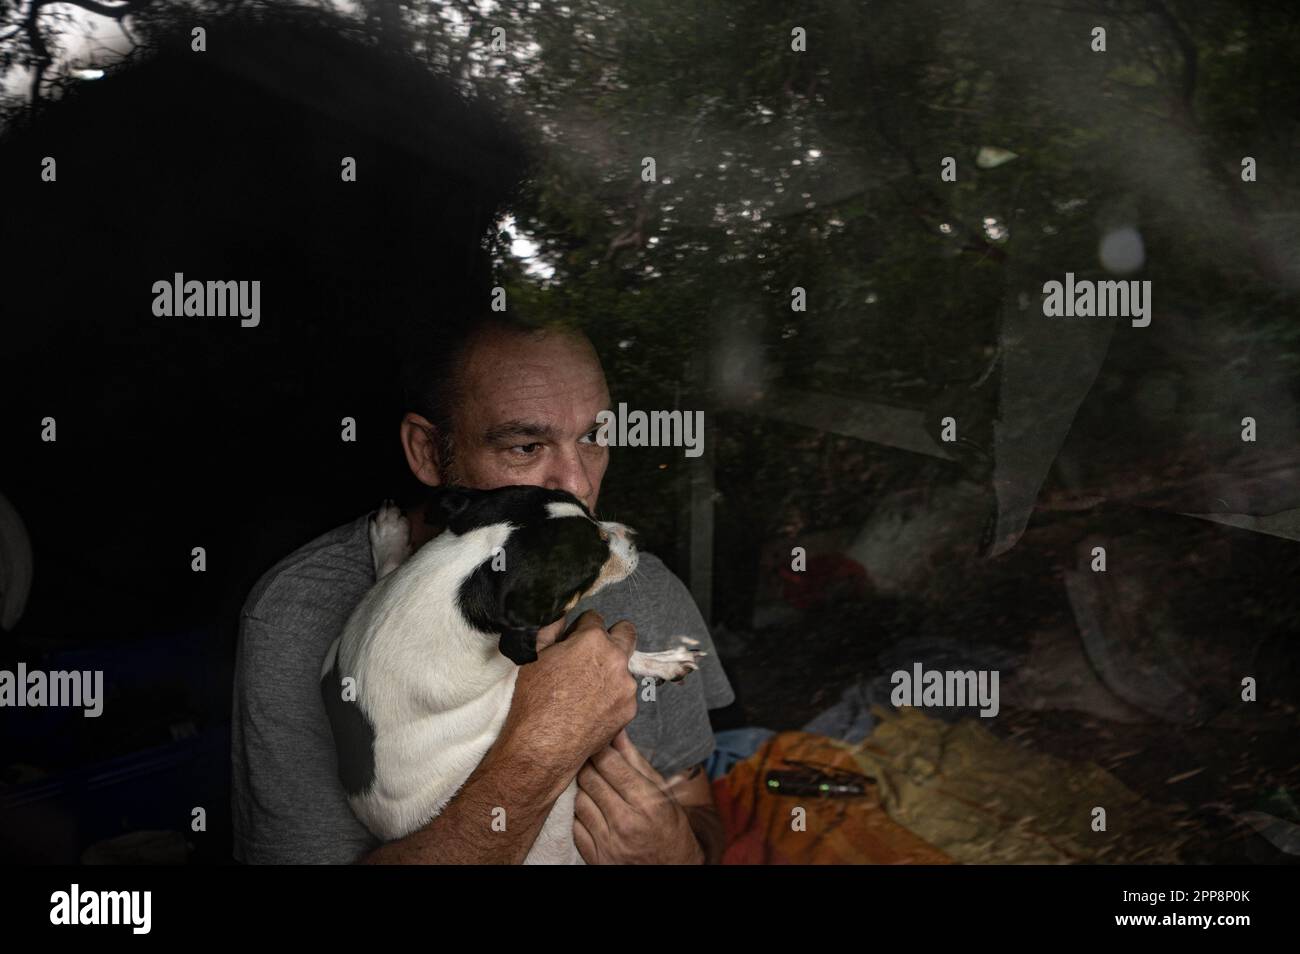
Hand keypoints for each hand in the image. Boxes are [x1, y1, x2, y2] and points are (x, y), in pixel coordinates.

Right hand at [501, 611, 638, 770]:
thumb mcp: (533, 656)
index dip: (581, 628)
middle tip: (593, 653)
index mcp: (593, 640)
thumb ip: (550, 628)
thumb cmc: (534, 701)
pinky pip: (624, 694)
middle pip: (626, 633)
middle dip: (612, 637)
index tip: (575, 639)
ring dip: (610, 671)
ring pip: (624, 667)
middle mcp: (616, 659)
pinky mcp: (630, 710)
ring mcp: (626, 686)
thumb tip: (560, 616)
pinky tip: (591, 708)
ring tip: (585, 690)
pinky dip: (612, 697)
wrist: (543, 746)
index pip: (595, 618)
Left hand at [573, 729, 704, 864]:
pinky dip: (578, 814)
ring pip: (578, 801)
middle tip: (589, 758)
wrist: (672, 869)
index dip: (599, 747)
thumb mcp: (661, 791)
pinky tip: (589, 808)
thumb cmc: (670, 827)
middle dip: (587, 764)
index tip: (596, 740)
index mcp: (647, 802)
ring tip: (590, 784)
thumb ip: (635, 761)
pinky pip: (574, 826)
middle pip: (589, 779)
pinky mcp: (595, 858)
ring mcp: (608, 843)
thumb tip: (616, 732)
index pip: (609, 763)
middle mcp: (626, 823)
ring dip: (581, 789)